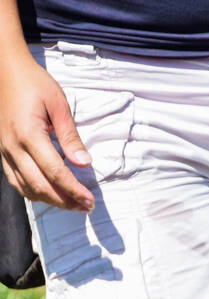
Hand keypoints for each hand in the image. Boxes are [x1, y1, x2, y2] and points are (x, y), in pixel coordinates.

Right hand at [0, 55, 92, 209]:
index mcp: (28, 134)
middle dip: (65, 201)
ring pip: (27, 188)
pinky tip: (50, 194)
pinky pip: (16, 182)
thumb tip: (83, 162)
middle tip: (85, 207)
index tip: (89, 200)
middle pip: (41, 186)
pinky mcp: (3, 152)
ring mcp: (5, 151)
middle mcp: (13, 147)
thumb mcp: (58, 104)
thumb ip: (70, 136)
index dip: (74, 190)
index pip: (55, 172)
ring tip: (72, 204)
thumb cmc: (33, 83)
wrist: (5, 70)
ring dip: (51, 201)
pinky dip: (33, 193)